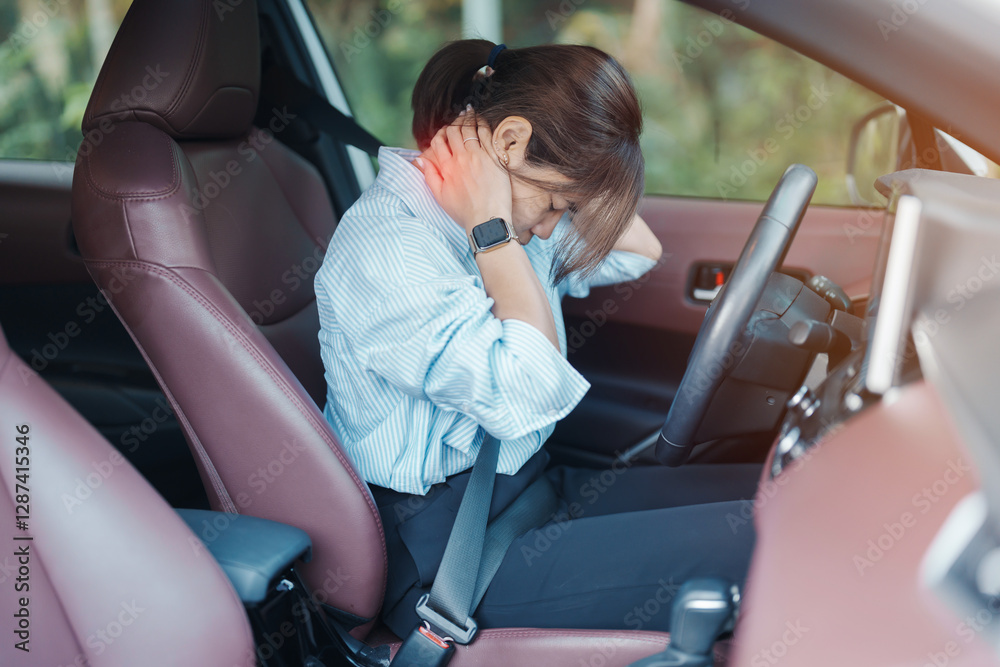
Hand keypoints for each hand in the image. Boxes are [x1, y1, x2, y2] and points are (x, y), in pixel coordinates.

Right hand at [416, 108, 512, 233]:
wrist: (487, 219)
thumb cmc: (465, 212)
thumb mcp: (440, 196)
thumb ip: (429, 175)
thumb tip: (420, 159)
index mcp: (446, 167)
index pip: (438, 142)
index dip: (439, 134)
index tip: (443, 133)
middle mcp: (461, 158)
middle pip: (453, 132)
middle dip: (453, 123)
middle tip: (457, 119)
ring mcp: (478, 156)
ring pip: (469, 129)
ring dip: (467, 118)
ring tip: (468, 112)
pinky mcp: (493, 157)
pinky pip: (486, 134)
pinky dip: (482, 124)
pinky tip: (481, 119)